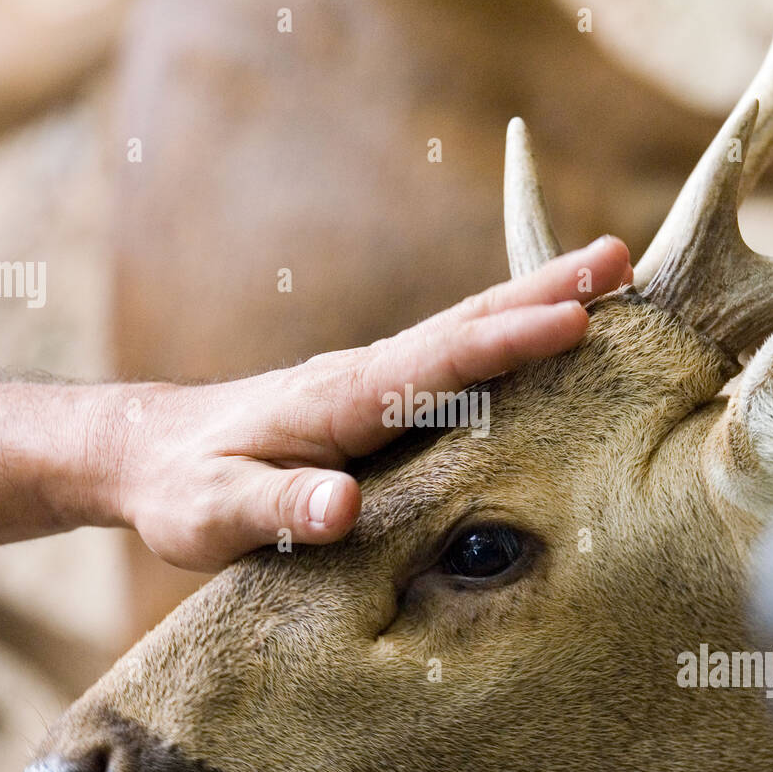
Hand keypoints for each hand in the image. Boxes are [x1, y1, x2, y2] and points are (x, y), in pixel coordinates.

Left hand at [112, 236, 631, 570]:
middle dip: (544, 290)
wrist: (151, 451)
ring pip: (466, 329)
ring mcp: (375, 379)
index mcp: (338, 400)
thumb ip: (274, 510)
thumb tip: (339, 508)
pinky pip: (455, 357)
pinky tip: (542, 328)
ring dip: (536, 299)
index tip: (574, 318)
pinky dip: (507, 332)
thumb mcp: (213, 513)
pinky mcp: (379, 395)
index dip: (506, 340)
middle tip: (621, 258)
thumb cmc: (184, 487)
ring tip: (611, 274)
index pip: (435, 362)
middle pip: (466, 322)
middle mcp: (365, 375)